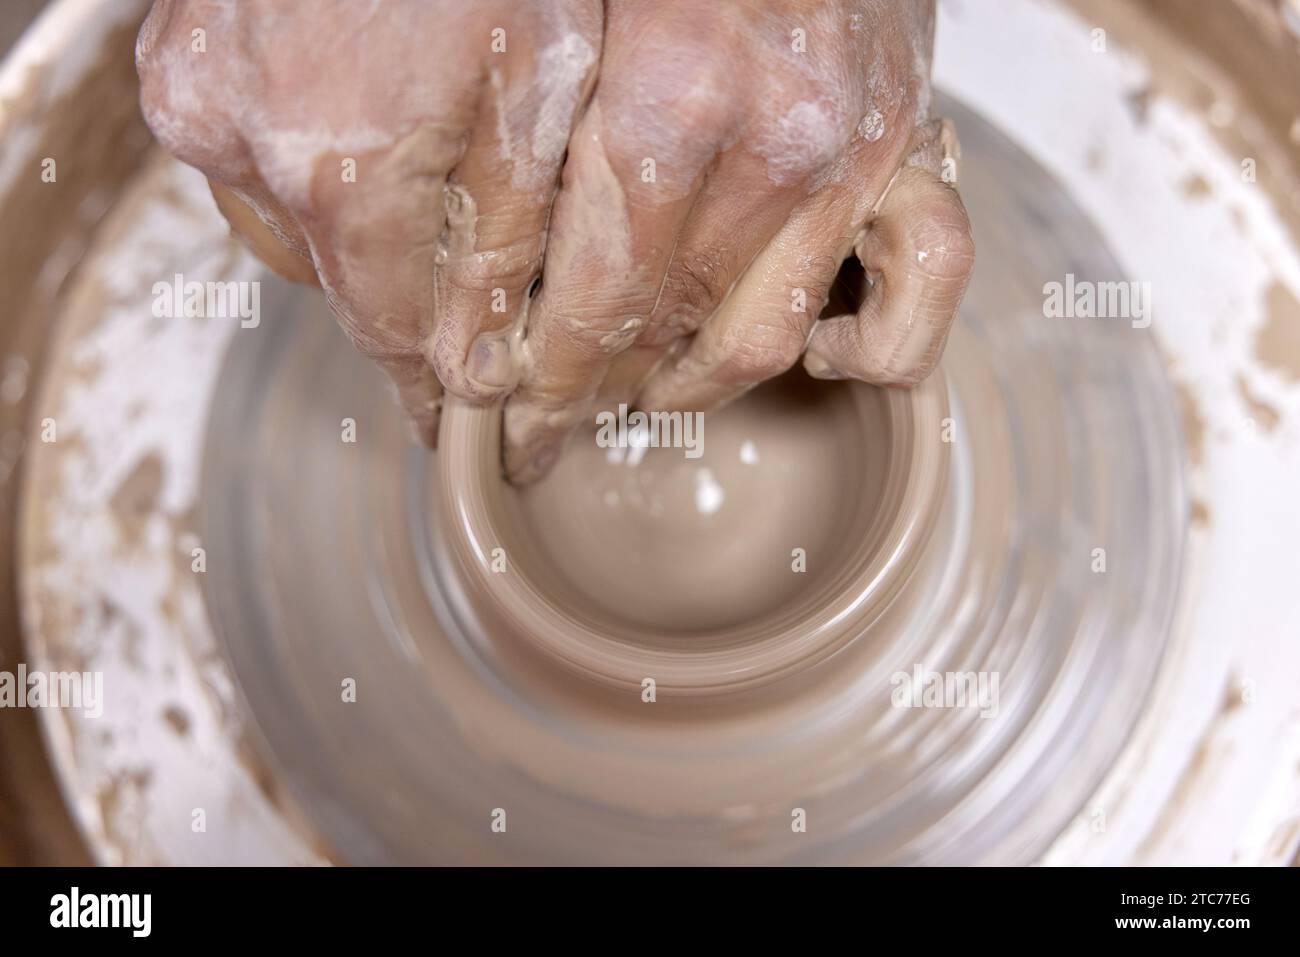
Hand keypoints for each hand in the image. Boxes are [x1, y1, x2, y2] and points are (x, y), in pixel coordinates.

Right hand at [136, 0, 600, 443]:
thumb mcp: (540, 97)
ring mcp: (199, 98)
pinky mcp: (179, 65)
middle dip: (410, 297)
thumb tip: (477, 374)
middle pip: (342, 284)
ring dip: (361, 235)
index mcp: (348, 166)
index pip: (394, 335)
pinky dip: (314, 173)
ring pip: (296, 229)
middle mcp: (248, 144)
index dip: (436, 387)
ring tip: (421, 174)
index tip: (466, 426)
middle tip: (472, 280)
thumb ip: (503, 248)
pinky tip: (362, 127)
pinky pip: (253, 166)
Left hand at [503, 0, 972, 480]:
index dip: (541, 376)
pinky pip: (926, 290)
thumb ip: (530, 124)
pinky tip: (818, 355)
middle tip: (546, 420)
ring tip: (643, 397)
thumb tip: (469, 261)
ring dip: (695, 385)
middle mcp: (777, 137)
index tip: (502, 413)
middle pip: (668, 323)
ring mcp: (860, 150)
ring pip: (770, 332)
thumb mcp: (572, 8)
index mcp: (670, 96)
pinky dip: (874, 349)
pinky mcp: (917, 147)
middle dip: (594, 391)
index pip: (593, 295)